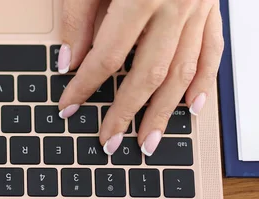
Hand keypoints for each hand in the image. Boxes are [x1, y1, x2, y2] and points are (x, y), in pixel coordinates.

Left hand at [57, 0, 223, 155]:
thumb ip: (78, 18)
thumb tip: (68, 60)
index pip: (107, 56)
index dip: (85, 85)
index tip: (69, 106)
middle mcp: (175, 6)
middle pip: (149, 74)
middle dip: (126, 113)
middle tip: (109, 139)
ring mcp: (198, 9)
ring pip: (183, 70)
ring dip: (165, 110)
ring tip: (149, 138)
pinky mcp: (211, 7)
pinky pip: (213, 50)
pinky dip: (204, 81)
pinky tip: (192, 106)